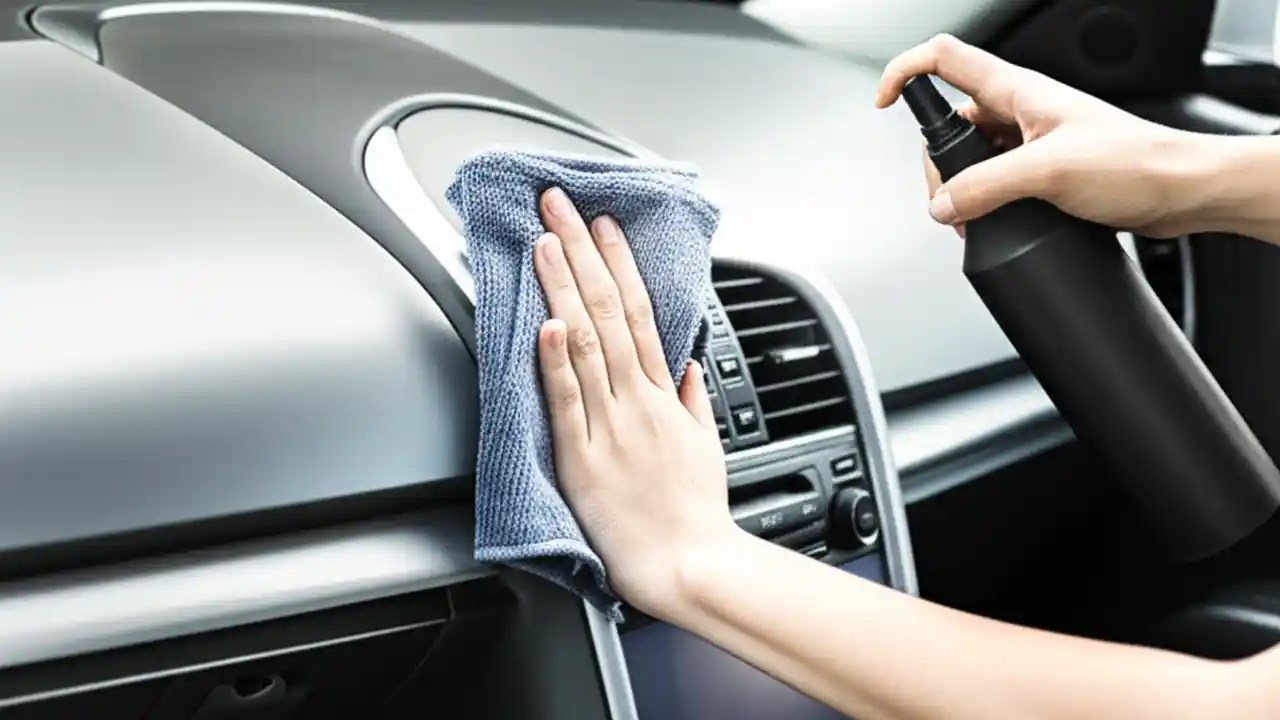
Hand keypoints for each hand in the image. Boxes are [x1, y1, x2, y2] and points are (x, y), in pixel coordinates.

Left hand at [532, 187, 740, 617]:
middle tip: (560, 207)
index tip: (603, 226)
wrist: (689, 564)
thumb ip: (694, 400)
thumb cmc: (696, 512)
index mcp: (663, 396)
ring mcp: (609, 426)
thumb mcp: (707, 445)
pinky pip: (568, 402)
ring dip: (562, 288)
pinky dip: (556, 361)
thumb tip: (686, 366)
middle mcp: (636, 400)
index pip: (638, 313)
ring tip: (544, 243)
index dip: (618, 264)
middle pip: (607, 312)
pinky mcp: (583, 459)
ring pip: (585, 343)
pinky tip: (545, 323)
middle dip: (581, 253)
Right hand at [875, 35, 1209, 238]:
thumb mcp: (1049, 173)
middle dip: (938, 164)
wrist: (1183, 191)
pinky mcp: (1043, 171)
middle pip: (950, 122)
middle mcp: (1021, 110)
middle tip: (949, 200)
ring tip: (977, 218)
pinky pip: (995, 181)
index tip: (883, 103)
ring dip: (963, 189)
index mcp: (1018, 90)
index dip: (905, 73)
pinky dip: (985, 203)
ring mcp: (1031, 141)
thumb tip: (942, 205)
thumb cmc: (1137, 162)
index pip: (944, 59)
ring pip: (972, 157)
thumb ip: (986, 187)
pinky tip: (997, 222)